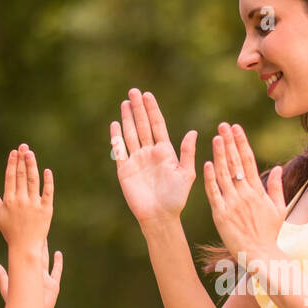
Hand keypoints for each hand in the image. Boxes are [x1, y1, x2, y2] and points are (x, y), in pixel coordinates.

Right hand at [0, 144, 53, 248]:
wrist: (26, 247)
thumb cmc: (11, 232)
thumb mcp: (0, 216)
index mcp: (9, 200)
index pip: (11, 177)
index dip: (12, 164)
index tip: (14, 152)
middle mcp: (21, 200)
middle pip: (22, 176)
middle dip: (22, 160)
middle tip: (24, 147)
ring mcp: (34, 204)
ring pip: (33, 181)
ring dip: (32, 166)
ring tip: (31, 153)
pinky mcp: (46, 209)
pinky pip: (47, 193)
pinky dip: (48, 182)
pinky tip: (47, 171)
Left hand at [0, 239, 63, 307]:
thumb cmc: (16, 304)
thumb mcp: (7, 288)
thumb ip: (1, 275)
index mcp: (25, 273)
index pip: (25, 256)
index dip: (24, 246)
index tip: (24, 234)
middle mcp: (35, 274)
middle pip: (36, 255)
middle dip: (36, 243)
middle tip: (36, 230)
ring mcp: (45, 279)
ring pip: (45, 259)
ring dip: (45, 248)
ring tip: (44, 237)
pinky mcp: (53, 285)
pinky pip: (56, 271)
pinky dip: (58, 262)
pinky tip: (58, 253)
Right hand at [110, 89, 197, 224]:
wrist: (160, 216)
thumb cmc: (176, 198)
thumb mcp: (186, 174)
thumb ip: (187, 152)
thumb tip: (193, 132)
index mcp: (165, 152)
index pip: (157, 125)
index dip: (152, 110)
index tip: (148, 95)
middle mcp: (150, 153)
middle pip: (143, 125)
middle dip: (138, 108)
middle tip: (133, 91)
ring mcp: (136, 160)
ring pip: (131, 134)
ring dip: (127, 118)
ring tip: (125, 102)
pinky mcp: (125, 169)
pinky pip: (120, 150)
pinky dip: (116, 137)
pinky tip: (115, 124)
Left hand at [204, 122, 285, 259]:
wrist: (261, 255)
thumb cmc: (269, 234)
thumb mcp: (278, 209)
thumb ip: (276, 187)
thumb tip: (277, 168)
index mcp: (258, 191)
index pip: (248, 161)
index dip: (242, 143)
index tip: (236, 128)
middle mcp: (245, 194)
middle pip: (236, 163)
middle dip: (229, 142)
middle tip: (223, 125)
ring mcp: (233, 204)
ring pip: (224, 174)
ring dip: (220, 154)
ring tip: (215, 137)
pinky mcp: (221, 215)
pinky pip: (214, 193)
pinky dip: (210, 178)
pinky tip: (207, 164)